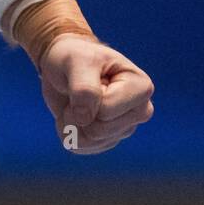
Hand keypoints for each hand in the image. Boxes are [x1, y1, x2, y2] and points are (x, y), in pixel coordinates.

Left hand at [38, 34, 153, 154]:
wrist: (62, 65)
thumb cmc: (74, 57)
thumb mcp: (76, 61)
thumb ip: (84, 88)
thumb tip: (85, 120)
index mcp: (141, 87)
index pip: (106, 110)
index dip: (86, 95)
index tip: (89, 76)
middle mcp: (139, 111)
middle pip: (99, 130)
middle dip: (78, 111)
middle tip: (78, 89)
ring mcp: (124, 128)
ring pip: (90, 141)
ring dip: (71, 121)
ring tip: (76, 99)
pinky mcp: (107, 140)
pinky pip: (80, 147)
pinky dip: (68, 130)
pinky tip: (73, 112)